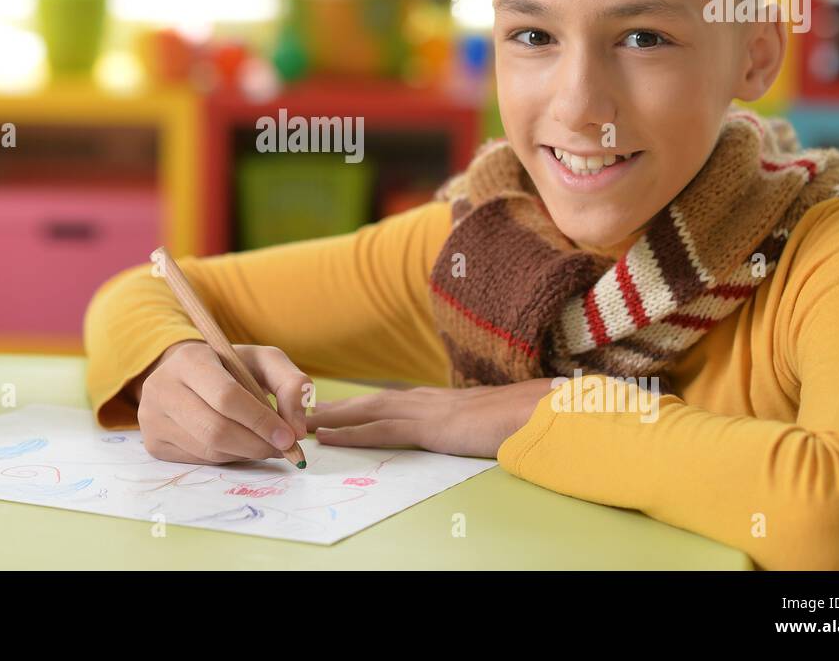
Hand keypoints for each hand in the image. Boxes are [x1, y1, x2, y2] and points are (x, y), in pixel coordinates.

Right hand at [136, 341, 312, 464]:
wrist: (188, 376)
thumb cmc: (231, 368)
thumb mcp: (264, 362)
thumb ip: (291, 384)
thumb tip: (298, 429)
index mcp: (190, 359)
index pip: (226, 397)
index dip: (261, 421)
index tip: (289, 437)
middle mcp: (162, 387)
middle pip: (216, 430)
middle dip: (257, 444)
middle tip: (282, 448)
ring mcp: (152, 417)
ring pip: (209, 451)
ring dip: (245, 453)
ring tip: (263, 443)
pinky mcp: (153, 443)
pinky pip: (198, 461)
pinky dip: (227, 458)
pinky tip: (237, 444)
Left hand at [307, 378, 554, 457]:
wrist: (538, 411)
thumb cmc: (520, 418)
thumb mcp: (486, 423)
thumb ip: (468, 427)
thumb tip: (464, 434)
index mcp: (437, 400)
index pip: (389, 402)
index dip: (360, 408)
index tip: (334, 411)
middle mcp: (425, 399)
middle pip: (368, 402)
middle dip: (334, 408)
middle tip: (300, 412)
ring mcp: (425, 410)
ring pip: (364, 412)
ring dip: (331, 417)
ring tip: (301, 423)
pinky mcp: (427, 426)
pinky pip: (379, 430)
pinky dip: (350, 434)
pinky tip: (329, 439)